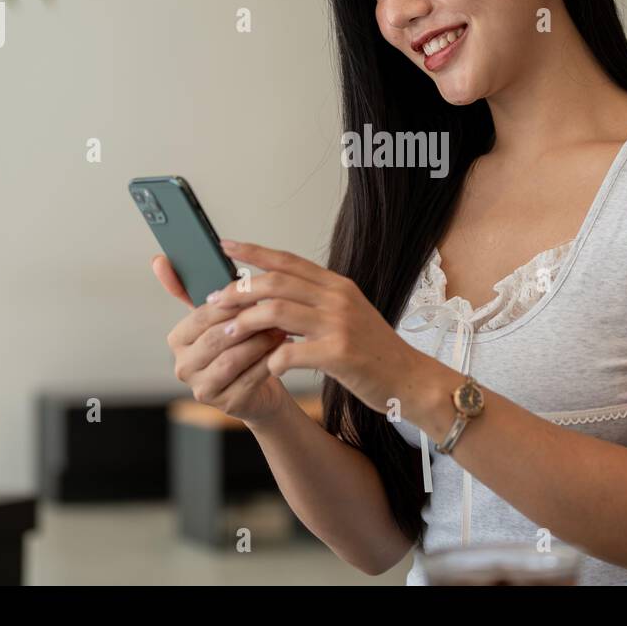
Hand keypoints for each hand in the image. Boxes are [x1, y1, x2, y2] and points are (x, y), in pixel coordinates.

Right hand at [151, 255, 290, 425]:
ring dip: (260, 342)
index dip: (231, 303)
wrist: (259, 386)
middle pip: (215, 338)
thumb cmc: (238, 344)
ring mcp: (202, 389)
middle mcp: (183, 367)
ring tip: (281, 327)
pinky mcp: (226, 404)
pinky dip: (269, 361)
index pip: (201, 316)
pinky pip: (249, 378)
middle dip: (247, 323)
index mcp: (177, 340)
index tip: (256, 291)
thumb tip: (159, 259)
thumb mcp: (217, 315)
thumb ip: (189, 288)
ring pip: (232, 359)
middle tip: (274, 309)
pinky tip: (283, 348)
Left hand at [209, 239, 426, 415]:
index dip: (254, 251)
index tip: (225, 246)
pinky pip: (291, 352)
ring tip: (229, 335)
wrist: (409, 378)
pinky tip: (269, 368)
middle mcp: (338, 298)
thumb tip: (277, 292)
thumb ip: (317, 300)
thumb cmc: (374, 351)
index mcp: (338, 286)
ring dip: (246, 324)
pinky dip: (272, 360)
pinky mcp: (339, 353)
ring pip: (277, 311)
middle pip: (276, 282)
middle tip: (216, 302)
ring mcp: (340, 324)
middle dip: (239, 290)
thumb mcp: (349, 314)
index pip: (288, 260)